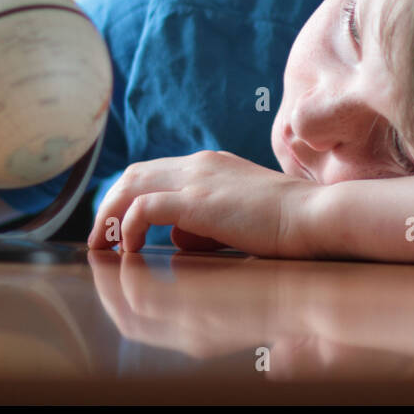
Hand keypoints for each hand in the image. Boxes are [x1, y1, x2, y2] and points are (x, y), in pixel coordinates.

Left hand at [86, 151, 320, 257]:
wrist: (313, 216)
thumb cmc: (286, 224)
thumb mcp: (240, 216)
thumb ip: (208, 221)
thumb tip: (180, 237)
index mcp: (212, 165)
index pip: (155, 171)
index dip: (129, 196)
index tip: (117, 225)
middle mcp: (199, 165)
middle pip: (135, 173)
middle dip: (110, 204)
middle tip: (100, 236)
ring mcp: (197, 180)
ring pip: (132, 185)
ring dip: (110, 215)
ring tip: (103, 244)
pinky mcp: (197, 201)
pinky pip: (144, 208)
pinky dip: (129, 226)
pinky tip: (130, 249)